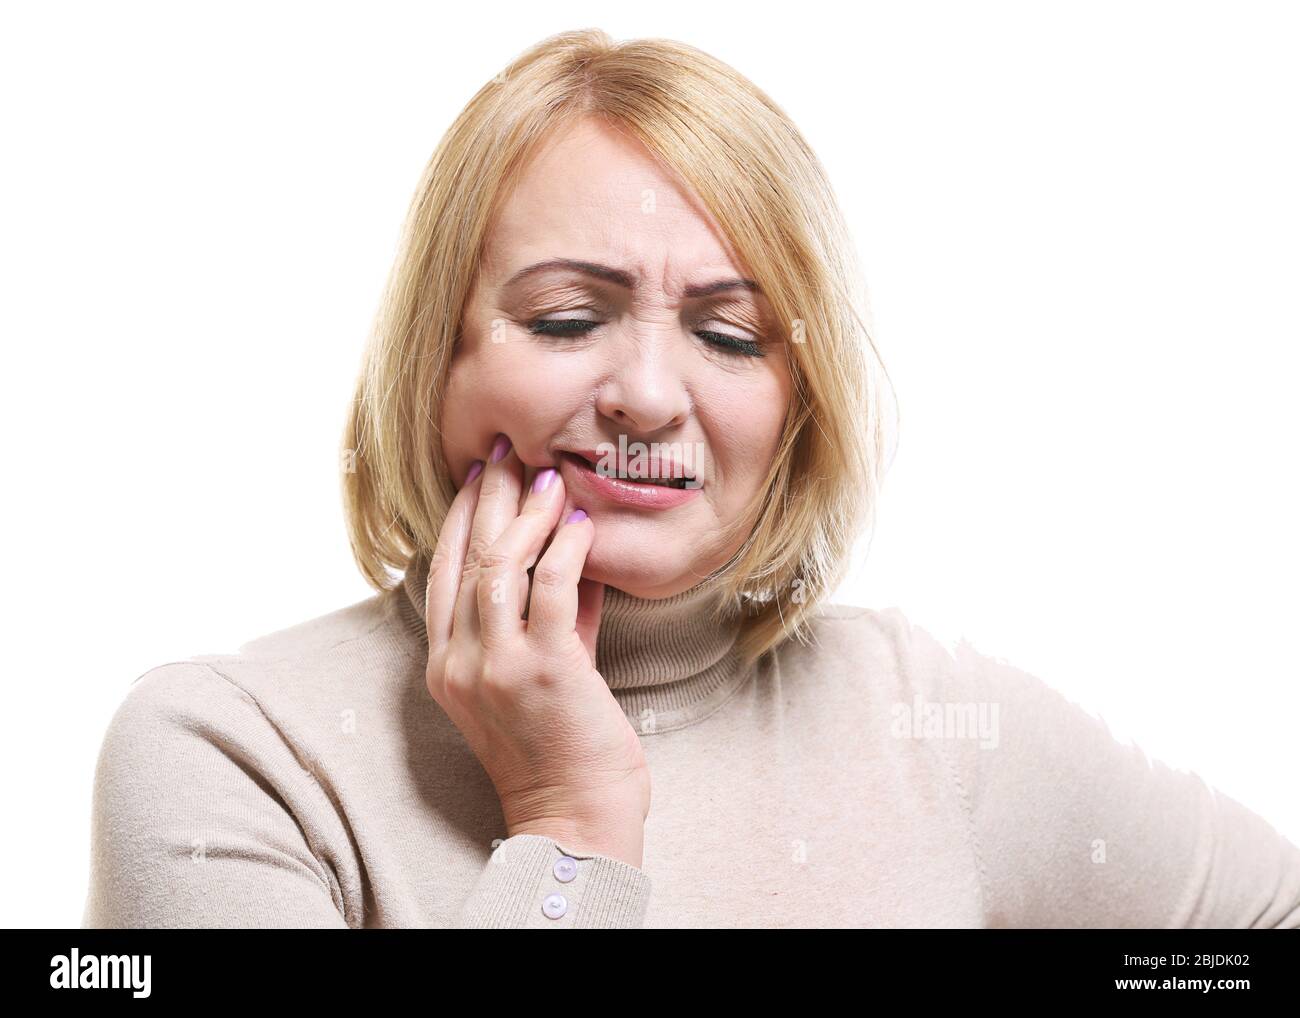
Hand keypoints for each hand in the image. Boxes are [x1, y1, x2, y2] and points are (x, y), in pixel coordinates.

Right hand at [423, 433, 650, 868]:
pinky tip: (581, 525)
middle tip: (510, 450)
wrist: (574, 819)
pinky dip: (567, 550)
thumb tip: (573, 554)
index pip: (443, 570)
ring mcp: (498, 667)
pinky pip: (552, 590)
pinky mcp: (544, 671)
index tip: (479, 473)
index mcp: (445, 664)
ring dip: (528, 514)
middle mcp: (460, 662)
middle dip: (490, 495)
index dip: (461, 515)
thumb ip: (551, 617)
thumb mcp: (540, 674)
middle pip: (467, 556)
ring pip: (502, 565)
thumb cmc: (560, 749)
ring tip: (549, 477)